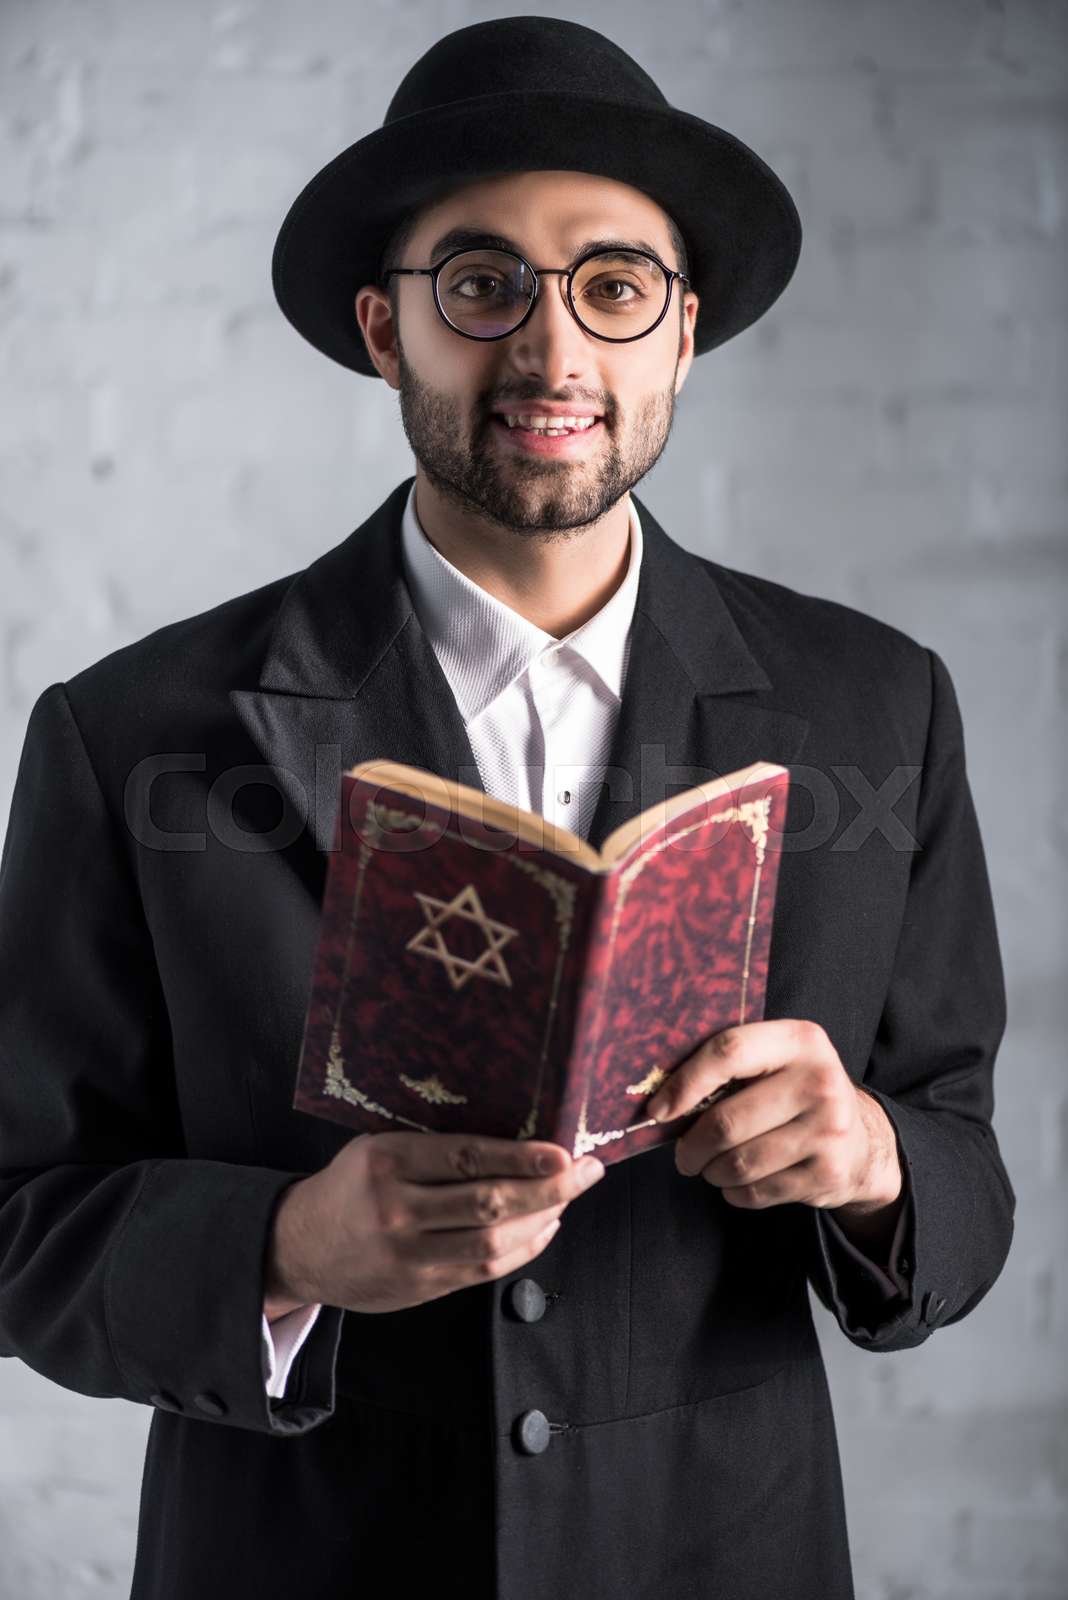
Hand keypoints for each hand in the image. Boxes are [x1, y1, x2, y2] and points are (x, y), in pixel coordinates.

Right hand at [264, 1132, 605, 1315]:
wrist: (299, 1247)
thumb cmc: (350, 1185)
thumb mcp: (376, 1148)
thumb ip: (431, 1147)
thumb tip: (512, 1134)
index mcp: (386, 1162)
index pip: (465, 1158)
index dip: (519, 1157)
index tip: (562, 1149)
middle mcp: (397, 1210)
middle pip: (488, 1203)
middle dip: (548, 1187)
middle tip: (587, 1171)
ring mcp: (409, 1254)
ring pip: (492, 1242)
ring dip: (542, 1218)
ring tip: (571, 1195)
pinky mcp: (421, 1287)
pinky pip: (484, 1270)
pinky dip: (523, 1249)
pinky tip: (546, 1226)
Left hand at [645, 1019, 901, 1213]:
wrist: (862, 1141)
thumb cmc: (797, 1094)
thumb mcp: (777, 1061)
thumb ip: (732, 1065)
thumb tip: (661, 1095)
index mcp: (800, 1040)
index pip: (729, 1051)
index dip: (685, 1083)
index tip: (659, 1110)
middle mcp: (819, 1081)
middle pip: (727, 1121)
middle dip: (692, 1146)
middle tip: (683, 1155)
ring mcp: (828, 1130)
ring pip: (739, 1163)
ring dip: (712, 1172)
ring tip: (711, 1167)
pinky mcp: (828, 1173)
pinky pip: (758, 1192)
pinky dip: (736, 1192)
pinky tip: (739, 1182)